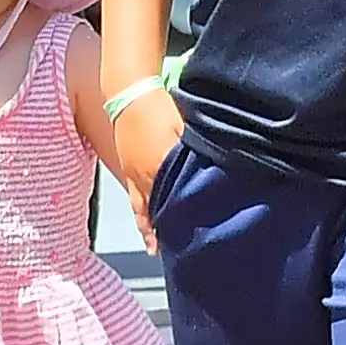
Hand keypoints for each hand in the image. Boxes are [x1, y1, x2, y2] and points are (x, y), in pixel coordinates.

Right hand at [114, 87, 184, 252]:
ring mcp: (134, 174)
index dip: (186, 219)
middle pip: (159, 209)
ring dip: (151, 229)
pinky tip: (144, 228)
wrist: (129, 93)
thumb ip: (200, 151)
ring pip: (143, 209)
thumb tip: (217, 170)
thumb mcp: (186, 128)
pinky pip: (133, 201)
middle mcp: (147, 176)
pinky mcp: (128, 169)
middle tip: (179, 251)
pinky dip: (140, 217)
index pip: (176, 200)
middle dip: (169, 230)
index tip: (195, 237)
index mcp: (162, 166)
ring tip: (156, 249)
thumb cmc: (160, 108)